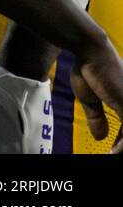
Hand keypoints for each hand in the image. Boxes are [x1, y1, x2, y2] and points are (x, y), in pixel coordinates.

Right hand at [69, 31, 122, 150]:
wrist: (88, 52)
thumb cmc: (87, 68)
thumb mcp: (89, 99)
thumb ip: (97, 117)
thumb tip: (101, 136)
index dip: (121, 140)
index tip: (112, 149)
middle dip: (122, 144)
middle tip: (112, 153)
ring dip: (122, 147)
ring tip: (112, 155)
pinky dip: (122, 145)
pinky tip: (113, 151)